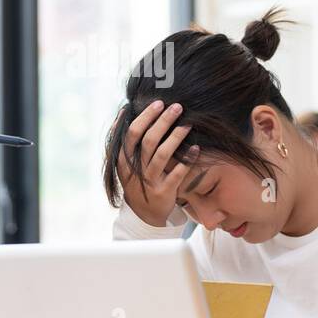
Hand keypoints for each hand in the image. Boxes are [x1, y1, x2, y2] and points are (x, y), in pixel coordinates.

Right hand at [115, 99, 198, 226]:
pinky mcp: (164, 192)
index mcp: (124, 159)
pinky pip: (177, 174)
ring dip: (176, 137)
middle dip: (163, 121)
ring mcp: (149, 181)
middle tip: (177, 107)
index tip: (159, 103)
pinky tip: (196, 148)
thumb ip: (124, 140)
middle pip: (148, 141)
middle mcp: (135, 169)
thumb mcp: (125, 163)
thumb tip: (122, 114)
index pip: (132, 133)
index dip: (145, 117)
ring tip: (188, 124)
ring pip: (163, 155)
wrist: (144, 213)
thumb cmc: (137, 180)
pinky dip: (187, 160)